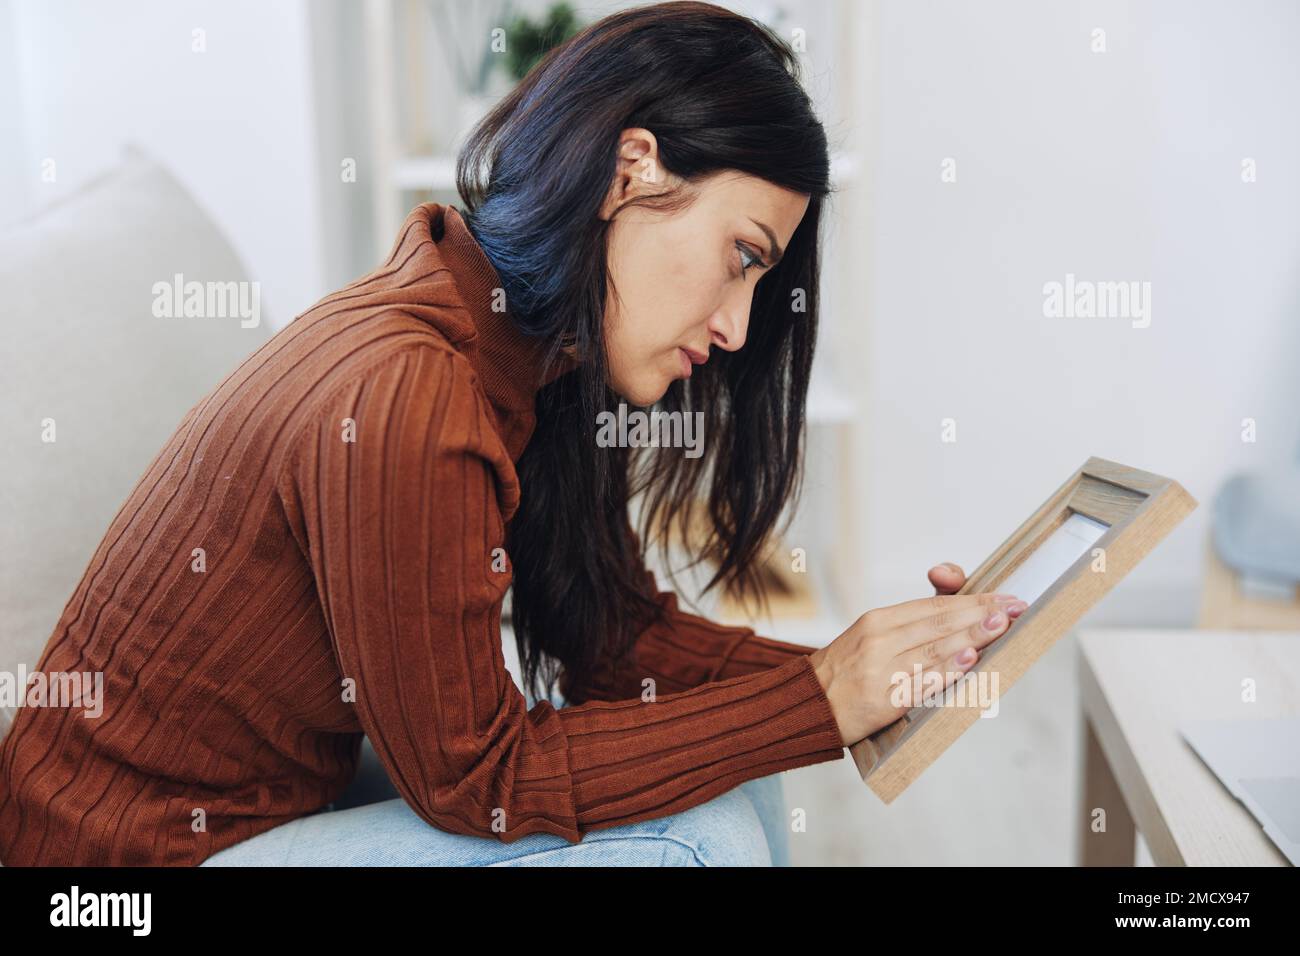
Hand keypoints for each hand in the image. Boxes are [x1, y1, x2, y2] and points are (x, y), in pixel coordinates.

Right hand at [807, 567, 1027, 746]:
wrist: (806, 704)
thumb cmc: (845, 670)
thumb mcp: (871, 635)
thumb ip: (911, 623)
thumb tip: (956, 610)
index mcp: (878, 620)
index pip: (933, 605)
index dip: (972, 600)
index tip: (1005, 598)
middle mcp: (879, 639)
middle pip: (938, 622)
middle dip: (981, 613)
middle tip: (1015, 607)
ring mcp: (880, 668)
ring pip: (934, 648)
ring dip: (971, 637)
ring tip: (1000, 626)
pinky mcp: (882, 698)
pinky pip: (921, 683)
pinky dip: (946, 671)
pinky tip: (967, 662)